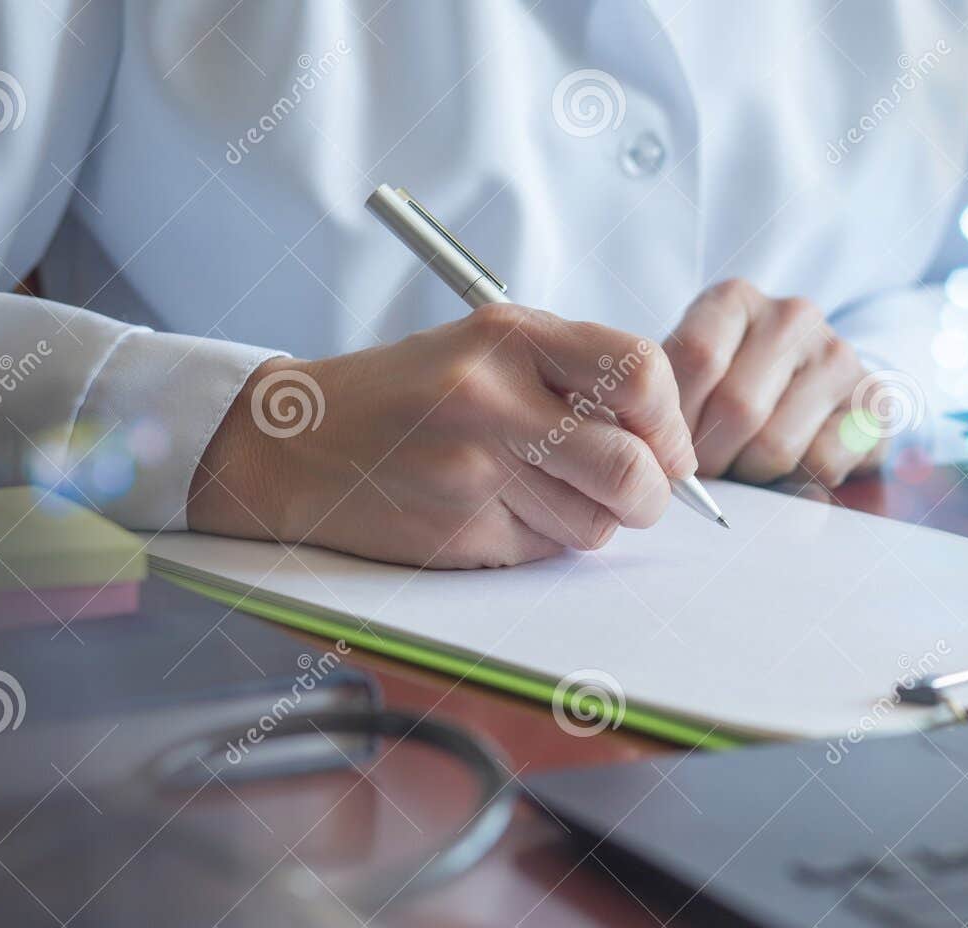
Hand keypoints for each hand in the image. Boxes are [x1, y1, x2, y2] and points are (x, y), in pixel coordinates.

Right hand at [188, 305, 696, 567]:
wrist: (297, 442)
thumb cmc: (407, 394)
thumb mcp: (489, 349)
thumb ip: (577, 377)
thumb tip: (668, 442)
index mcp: (512, 335)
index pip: (642, 373)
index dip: (670, 422)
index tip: (665, 446)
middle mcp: (494, 397)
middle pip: (631, 467)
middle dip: (649, 494)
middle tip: (634, 494)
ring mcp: (473, 468)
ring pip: (595, 523)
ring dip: (589, 521)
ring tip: (539, 492)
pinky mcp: (459, 530)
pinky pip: (546, 552)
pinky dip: (542, 542)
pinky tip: (498, 512)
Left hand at [664, 278, 886, 485]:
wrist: (812, 398)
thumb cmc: (736, 392)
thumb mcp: (692, 382)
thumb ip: (670, 403)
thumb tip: (660, 459)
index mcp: (735, 300)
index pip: (697, 357)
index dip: (676, 419)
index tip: (671, 446)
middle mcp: (793, 316)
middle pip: (737, 407)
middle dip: (712, 458)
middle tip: (708, 470)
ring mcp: (838, 357)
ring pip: (775, 444)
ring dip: (751, 473)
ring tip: (745, 466)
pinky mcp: (873, 403)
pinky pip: (819, 463)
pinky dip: (795, 481)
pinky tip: (788, 467)